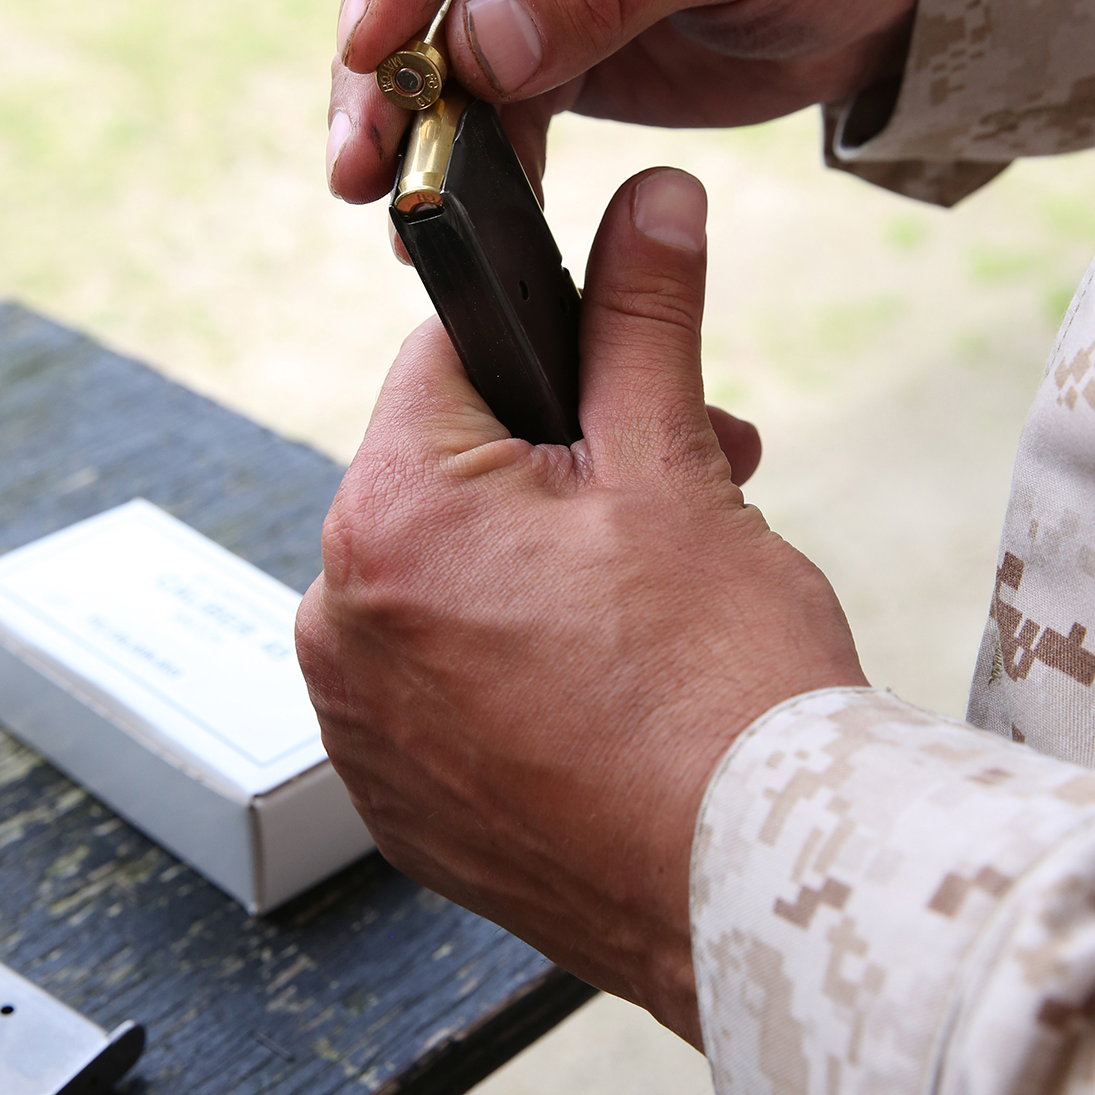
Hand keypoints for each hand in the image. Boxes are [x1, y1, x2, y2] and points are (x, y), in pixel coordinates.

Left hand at [295, 168, 866, 1043]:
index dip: (555, 360)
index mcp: (386, 518)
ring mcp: (361, 730)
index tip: (632, 395)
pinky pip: (444, 687)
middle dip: (568, 469)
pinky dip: (517, 668)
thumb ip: (644, 316)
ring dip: (545, 566)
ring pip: (450, 582)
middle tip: (690, 496)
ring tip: (665, 601)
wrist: (756, 895)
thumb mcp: (680, 469)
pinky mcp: (398, 806)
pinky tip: (616, 690)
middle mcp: (339, 625)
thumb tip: (647, 199)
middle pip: (447, 477)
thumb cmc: (721, 690)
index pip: (443, 361)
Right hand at [325, 0, 922, 205]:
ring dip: (404, 120)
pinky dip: (464, 156)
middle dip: (380, 57)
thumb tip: (475, 48)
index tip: (371, 42)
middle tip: (359, 157)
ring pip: (428, 32)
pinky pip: (481, 96)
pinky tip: (445, 221)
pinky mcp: (534, 31)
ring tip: (384, 201)